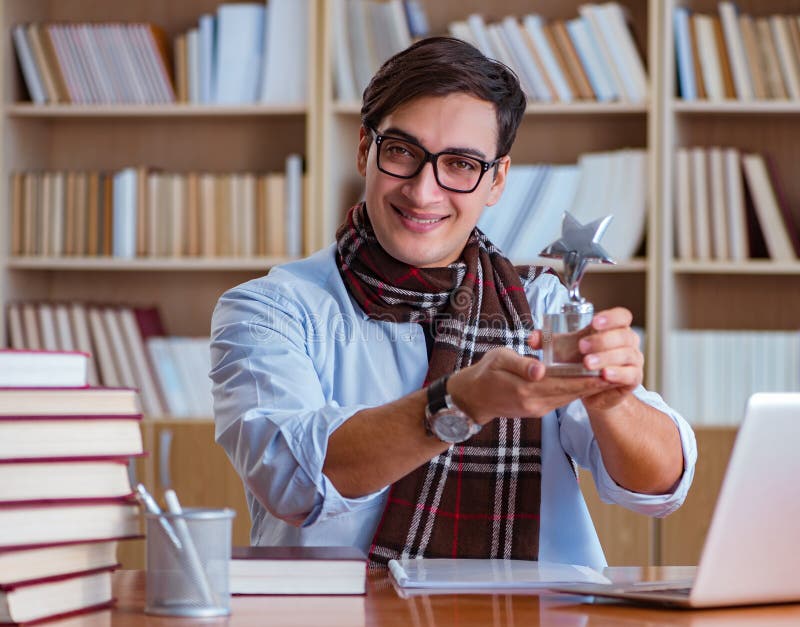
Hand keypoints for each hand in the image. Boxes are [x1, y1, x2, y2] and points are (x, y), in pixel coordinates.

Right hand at [446, 348, 613, 424]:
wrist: (472, 398)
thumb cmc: (485, 373)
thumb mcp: (499, 360)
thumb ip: (521, 363)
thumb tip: (540, 369)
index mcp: (527, 390)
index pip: (564, 383)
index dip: (586, 378)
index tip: (606, 370)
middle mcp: (536, 404)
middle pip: (571, 392)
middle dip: (594, 384)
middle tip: (617, 372)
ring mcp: (538, 409)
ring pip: (568, 398)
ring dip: (588, 389)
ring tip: (609, 376)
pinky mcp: (538, 410)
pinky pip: (561, 400)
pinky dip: (575, 391)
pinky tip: (588, 383)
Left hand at [530, 307, 643, 412]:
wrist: (593, 390)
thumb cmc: (581, 362)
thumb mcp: (564, 349)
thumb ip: (548, 341)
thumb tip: (531, 338)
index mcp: (614, 329)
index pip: (621, 316)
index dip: (610, 318)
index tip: (593, 322)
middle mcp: (627, 342)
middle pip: (624, 335)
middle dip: (602, 340)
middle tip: (581, 347)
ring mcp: (633, 360)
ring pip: (626, 354)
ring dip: (606, 358)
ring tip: (587, 363)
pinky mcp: (633, 379)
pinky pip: (629, 374)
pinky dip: (617, 373)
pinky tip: (604, 375)